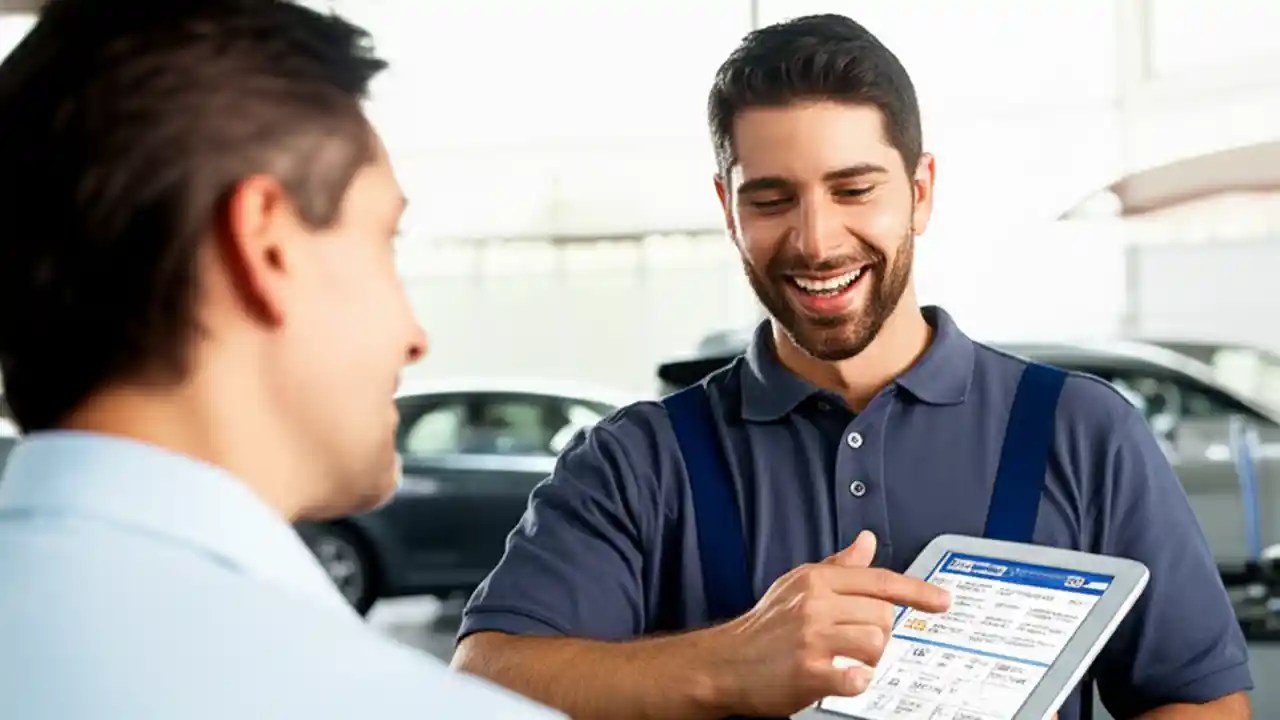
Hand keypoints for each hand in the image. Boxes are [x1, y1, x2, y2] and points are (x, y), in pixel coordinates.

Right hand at [706, 531, 950, 716]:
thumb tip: (867, 542)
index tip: (942, 601)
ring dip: (868, 660)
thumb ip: (838, 566)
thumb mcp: (797, 585)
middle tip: (852, 642)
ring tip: (844, 660)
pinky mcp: (810, 673)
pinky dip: (856, 682)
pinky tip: (839, 678)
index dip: (917, 592)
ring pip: (876, 645)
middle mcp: (815, 605)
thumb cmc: (763, 627)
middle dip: (878, 634)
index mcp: (815, 580)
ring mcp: (812, 639)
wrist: (724, 663)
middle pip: (884, 617)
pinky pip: (859, 678)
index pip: (880, 581)